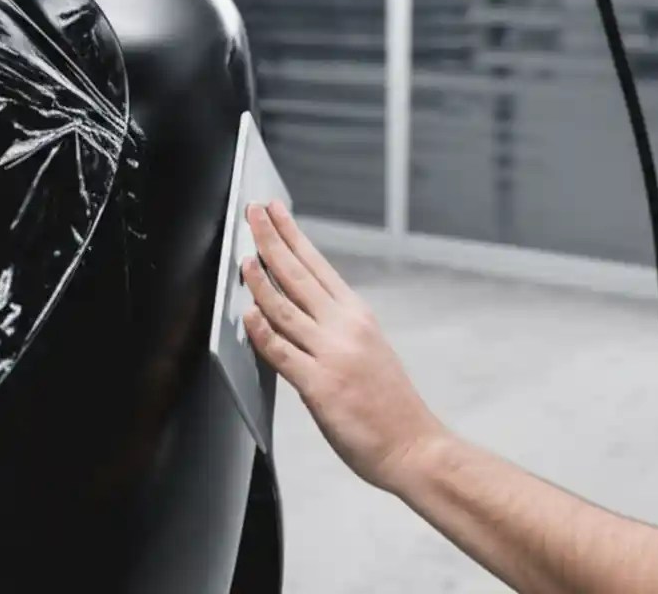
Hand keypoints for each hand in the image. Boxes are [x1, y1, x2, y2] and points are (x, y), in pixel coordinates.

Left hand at [240, 202, 447, 492]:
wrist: (414, 447)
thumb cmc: (388, 405)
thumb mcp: (367, 350)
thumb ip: (333, 328)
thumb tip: (293, 309)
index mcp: (357, 316)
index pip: (316, 264)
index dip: (291, 234)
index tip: (274, 211)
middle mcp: (345, 328)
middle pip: (298, 274)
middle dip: (270, 240)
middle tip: (251, 212)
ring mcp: (332, 355)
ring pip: (284, 308)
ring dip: (260, 280)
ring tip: (243, 258)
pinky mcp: (319, 386)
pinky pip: (281, 352)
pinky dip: (261, 331)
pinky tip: (246, 314)